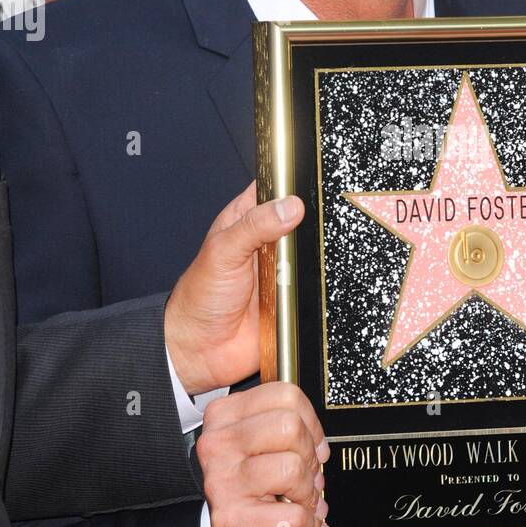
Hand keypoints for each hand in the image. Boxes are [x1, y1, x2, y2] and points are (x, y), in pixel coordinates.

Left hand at [165, 183, 304, 396]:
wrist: (203, 349)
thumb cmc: (200, 297)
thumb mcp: (224, 251)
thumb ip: (255, 226)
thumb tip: (291, 207)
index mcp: (247, 220)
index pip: (274, 188)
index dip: (292, 180)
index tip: (312, 177)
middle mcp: (269, 242)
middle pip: (303, 219)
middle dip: (314, 219)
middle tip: (324, 217)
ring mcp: (284, 269)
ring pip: (314, 251)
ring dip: (318, 254)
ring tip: (317, 254)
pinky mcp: (296, 295)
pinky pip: (318, 285)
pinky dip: (323, 283)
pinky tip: (324, 279)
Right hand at [198, 381, 330, 526]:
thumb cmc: (255, 491)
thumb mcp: (265, 446)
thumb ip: (289, 426)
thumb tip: (318, 442)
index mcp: (225, 415)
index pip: (285, 395)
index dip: (310, 422)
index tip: (311, 444)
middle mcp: (217, 444)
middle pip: (290, 426)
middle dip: (310, 457)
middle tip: (307, 476)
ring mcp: (221, 481)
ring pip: (292, 468)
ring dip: (309, 492)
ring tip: (303, 501)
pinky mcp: (230, 519)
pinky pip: (293, 514)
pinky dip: (310, 525)